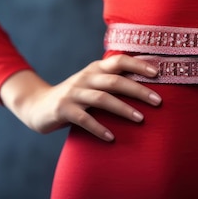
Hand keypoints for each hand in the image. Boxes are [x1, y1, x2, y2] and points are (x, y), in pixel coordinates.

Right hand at [5, 55, 161, 141]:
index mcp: (96, 69)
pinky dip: (99, 128)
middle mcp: (86, 78)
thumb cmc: (76, 96)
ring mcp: (73, 93)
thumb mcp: (93, 83)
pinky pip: (84, 119)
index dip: (139, 65)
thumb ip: (114, 80)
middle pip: (115, 81)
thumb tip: (149, 84)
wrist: (38, 105)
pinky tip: (112, 138)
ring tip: (141, 119)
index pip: (119, 60)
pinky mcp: (63, 110)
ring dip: (123, 109)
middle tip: (159, 101)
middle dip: (139, 90)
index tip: (159, 73)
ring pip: (102, 99)